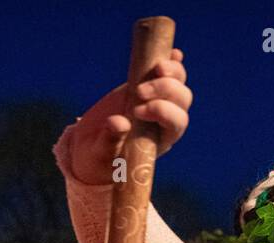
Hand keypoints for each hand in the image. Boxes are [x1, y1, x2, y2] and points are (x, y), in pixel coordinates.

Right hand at [68, 48, 191, 185]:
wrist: (92, 147)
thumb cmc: (99, 157)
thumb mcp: (101, 153)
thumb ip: (110, 140)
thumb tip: (119, 123)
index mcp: (161, 139)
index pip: (176, 123)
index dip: (163, 112)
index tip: (137, 111)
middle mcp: (165, 119)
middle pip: (182, 100)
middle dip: (166, 90)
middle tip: (139, 91)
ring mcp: (158, 100)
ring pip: (178, 83)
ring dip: (172, 72)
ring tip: (155, 67)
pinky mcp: (147, 85)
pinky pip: (167, 71)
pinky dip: (172, 61)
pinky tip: (173, 53)